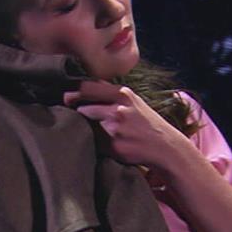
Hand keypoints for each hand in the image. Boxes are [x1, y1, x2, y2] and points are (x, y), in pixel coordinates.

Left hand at [63, 80, 185, 170]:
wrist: (164, 146)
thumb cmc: (145, 122)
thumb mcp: (132, 101)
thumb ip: (109, 92)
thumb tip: (81, 85)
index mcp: (122, 94)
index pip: (87, 87)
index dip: (73, 92)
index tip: (67, 98)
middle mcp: (118, 109)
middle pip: (83, 107)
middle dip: (75, 111)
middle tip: (71, 114)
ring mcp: (115, 128)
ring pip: (86, 124)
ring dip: (83, 126)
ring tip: (88, 129)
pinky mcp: (113, 145)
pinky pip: (93, 141)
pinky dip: (92, 141)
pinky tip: (101, 142)